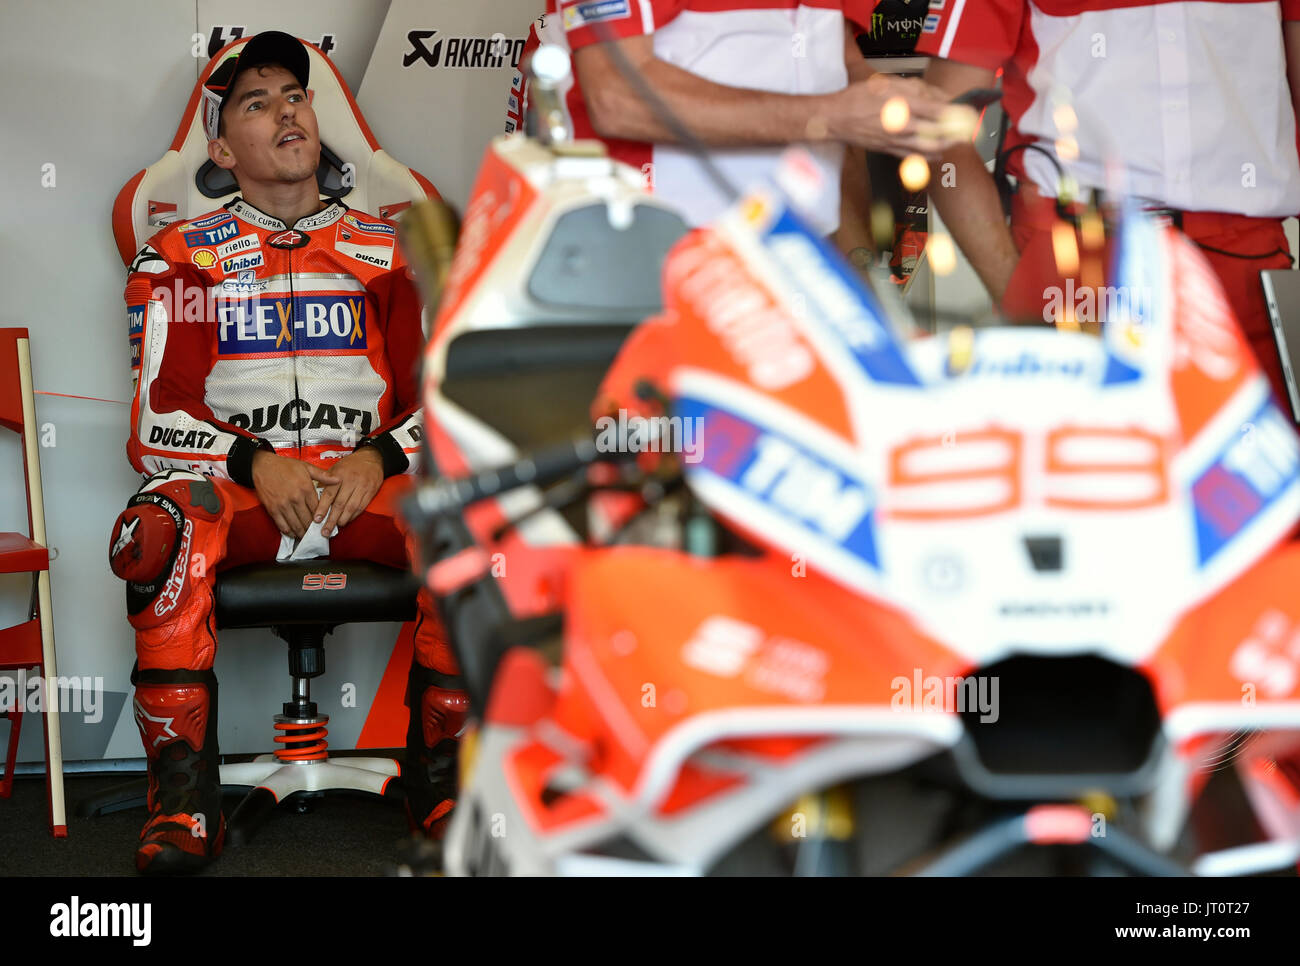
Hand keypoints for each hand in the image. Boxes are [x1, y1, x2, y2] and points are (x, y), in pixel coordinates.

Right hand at [251, 451, 340, 538]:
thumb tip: (339, 480)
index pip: (318, 509)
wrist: (262, 466)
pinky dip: (289, 531)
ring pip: (296, 525)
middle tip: (317, 534)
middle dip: (313, 529)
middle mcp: (295, 498)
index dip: (322, 518)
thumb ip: (323, 475)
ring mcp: (283, 505)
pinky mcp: (273, 509)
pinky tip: (293, 533)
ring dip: (302, 533)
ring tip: (307, 537)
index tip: (325, 524)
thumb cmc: (285, 466)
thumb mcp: (306, 467)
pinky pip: (282, 525)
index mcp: (306, 488)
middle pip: (308, 519)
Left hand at [313, 446, 383, 534]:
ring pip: (351, 507)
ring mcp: (362, 487)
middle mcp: (351, 481)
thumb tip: (315, 497)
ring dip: (342, 520)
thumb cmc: (350, 465)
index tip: (316, 519)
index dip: (322, 508)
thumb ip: (326, 482)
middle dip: (331, 519)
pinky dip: (353, 516)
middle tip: (324, 531)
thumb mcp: (336, 468)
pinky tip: (346, 521)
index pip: (329, 494)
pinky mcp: (371, 492)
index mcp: (339, 474)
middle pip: (340, 504)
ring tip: (335, 528)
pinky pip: (361, 507)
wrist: (372, 458)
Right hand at [831, 74, 977, 158]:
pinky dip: (927, 156)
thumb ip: (916, 89)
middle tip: (968, 131)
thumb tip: (937, 95)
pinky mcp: (888, 149)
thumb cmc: (858, 98)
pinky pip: (912, 155)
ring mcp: (895, 140)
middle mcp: (902, 124)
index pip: (938, 110)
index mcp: (903, 105)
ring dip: (944, 146)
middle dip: (955, 132)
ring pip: (927, 146)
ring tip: (956, 143)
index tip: (968, 112)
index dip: (956, 112)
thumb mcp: (889, 83)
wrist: (836, 118)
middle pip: (937, 131)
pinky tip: (937, 155)